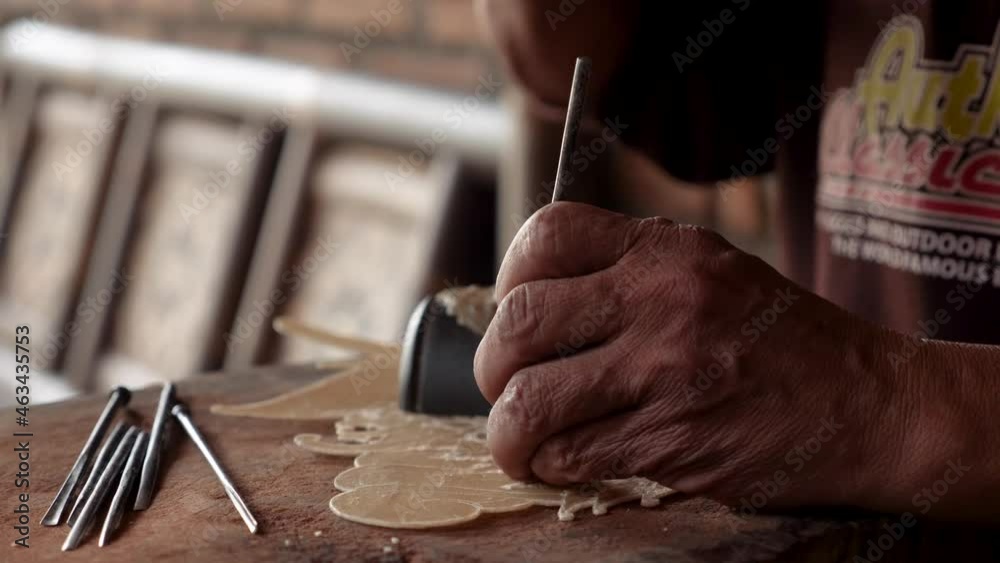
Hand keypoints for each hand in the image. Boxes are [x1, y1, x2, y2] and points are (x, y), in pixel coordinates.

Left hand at [474, 202, 901, 509]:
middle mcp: (662, 298)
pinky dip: (552, 465)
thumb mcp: (711, 274)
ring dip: (508, 433)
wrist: (871, 404)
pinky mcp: (675, 438)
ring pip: (531, 399)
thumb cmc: (783, 342)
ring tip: (520, 444)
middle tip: (506, 388)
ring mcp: (667, 369)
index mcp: (666, 250)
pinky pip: (572, 453)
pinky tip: (566, 463)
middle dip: (492, 367)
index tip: (512, 313)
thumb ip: (629, 277)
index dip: (508, 278)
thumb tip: (533, 302)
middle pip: (519, 321)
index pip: (546, 235)